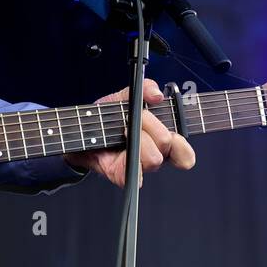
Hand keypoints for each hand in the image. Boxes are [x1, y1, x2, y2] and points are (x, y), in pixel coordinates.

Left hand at [63, 79, 195, 187]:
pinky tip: (122, 155)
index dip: (181, 143)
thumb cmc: (107, 116)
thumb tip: (157, 95)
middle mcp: (153, 155)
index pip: (185, 154)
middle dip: (152, 125)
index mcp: (161, 140)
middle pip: (169, 145)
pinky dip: (132, 169)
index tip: (170, 129)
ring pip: (154, 159)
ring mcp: (138, 167)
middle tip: (136, 118)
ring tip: (124, 130)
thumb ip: (145, 88)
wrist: (81, 129)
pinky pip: (134, 178)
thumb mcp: (125, 95)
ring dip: (139, 139)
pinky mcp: (122, 175)